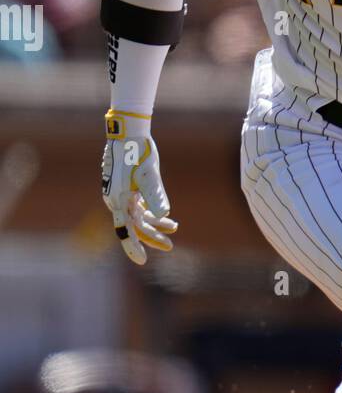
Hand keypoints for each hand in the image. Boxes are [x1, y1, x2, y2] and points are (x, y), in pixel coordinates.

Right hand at [101, 109, 176, 264]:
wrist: (128, 131)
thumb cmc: (137, 152)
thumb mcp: (150, 174)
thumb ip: (155, 196)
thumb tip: (163, 215)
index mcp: (118, 199)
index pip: (125, 229)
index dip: (133, 246)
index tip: (142, 261)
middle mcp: (116, 200)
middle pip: (133, 225)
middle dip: (151, 236)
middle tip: (169, 246)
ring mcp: (120, 194)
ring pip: (137, 216)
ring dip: (154, 224)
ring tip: (174, 230)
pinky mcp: (126, 187)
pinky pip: (138, 206)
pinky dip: (152, 212)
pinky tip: (166, 217)